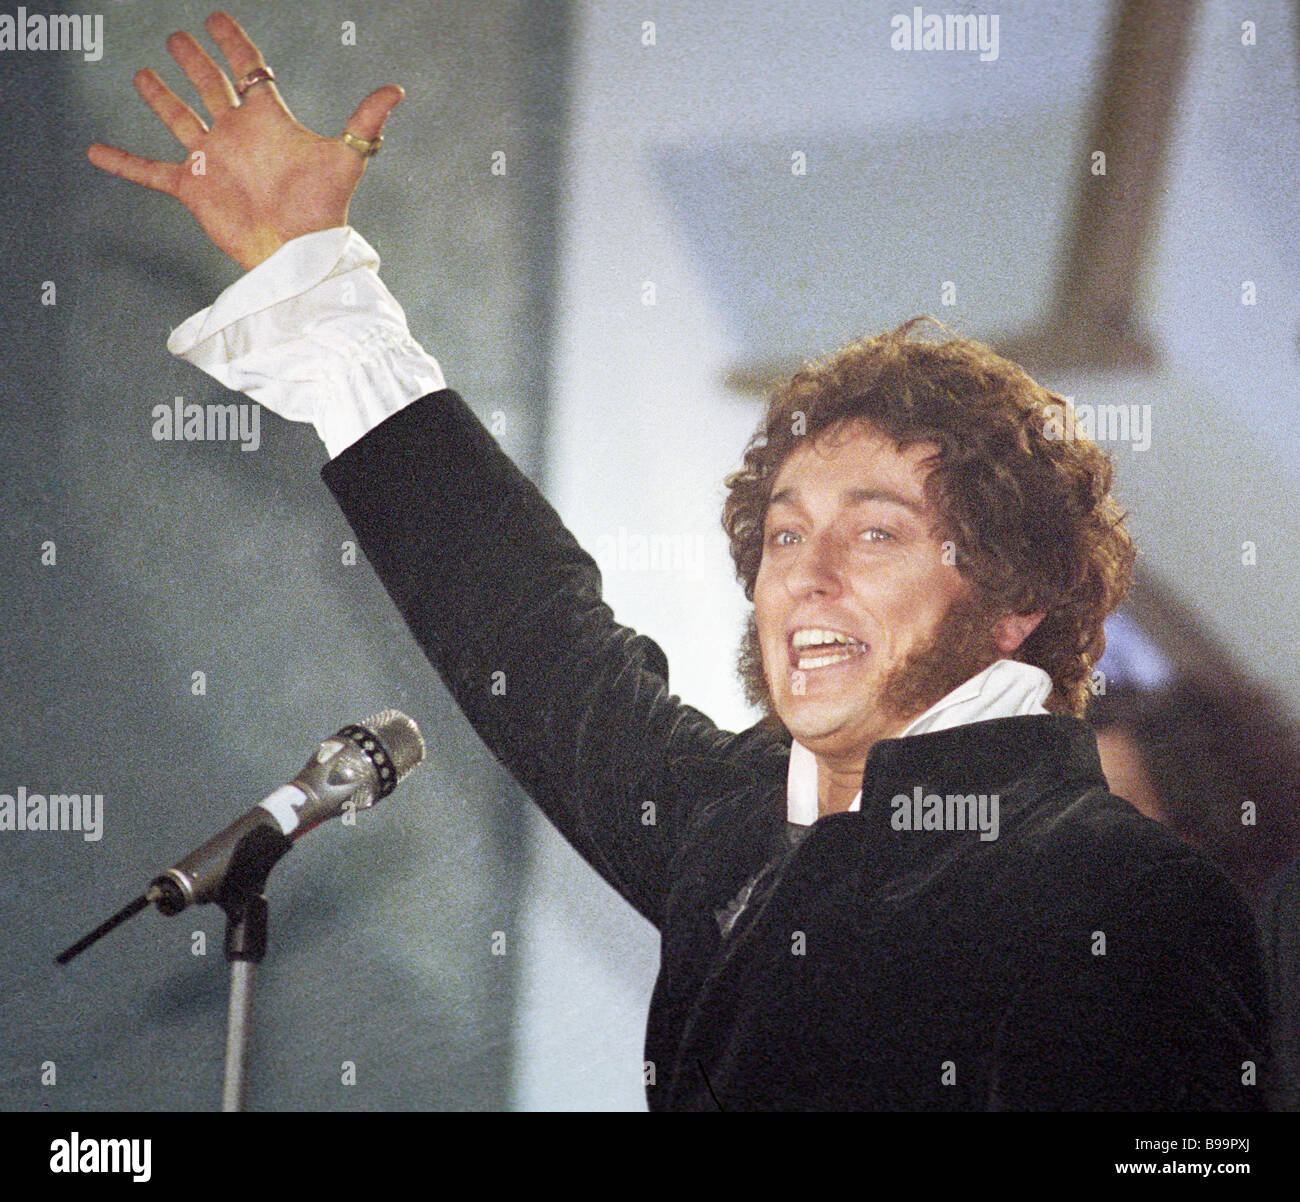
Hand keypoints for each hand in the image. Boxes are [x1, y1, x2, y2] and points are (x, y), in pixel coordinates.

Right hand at [87, 11, 403, 270]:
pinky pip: (150, 170)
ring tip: (143, 73)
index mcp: (268, 120)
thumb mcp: (345, 158)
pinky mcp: (194, 188)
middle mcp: (237, 134)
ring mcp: (213, 159)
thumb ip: (365, 121)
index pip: (249, 70)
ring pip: (180, 117)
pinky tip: (96, 150)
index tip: (218, 19)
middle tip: (178, 36)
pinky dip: (123, 161)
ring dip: (161, 96)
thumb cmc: (323, 209)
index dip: (235, 44)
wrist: (297, 253)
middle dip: (195, 60)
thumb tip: (397, 90)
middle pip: (210, 86)